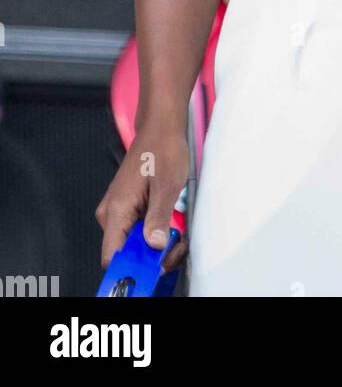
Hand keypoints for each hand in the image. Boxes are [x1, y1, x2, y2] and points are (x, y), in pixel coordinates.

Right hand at [96, 120, 189, 274]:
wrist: (160, 127)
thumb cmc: (162, 148)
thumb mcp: (166, 185)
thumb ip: (158, 218)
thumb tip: (153, 246)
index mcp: (116, 210)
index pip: (111, 255)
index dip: (132, 267)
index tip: (154, 267)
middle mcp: (111, 214)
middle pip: (125, 254)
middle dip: (152, 258)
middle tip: (176, 247)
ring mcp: (119, 212)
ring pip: (133, 245)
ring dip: (156, 247)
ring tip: (177, 235)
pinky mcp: (128, 209)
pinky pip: (138, 233)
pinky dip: (155, 235)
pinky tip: (170, 228)